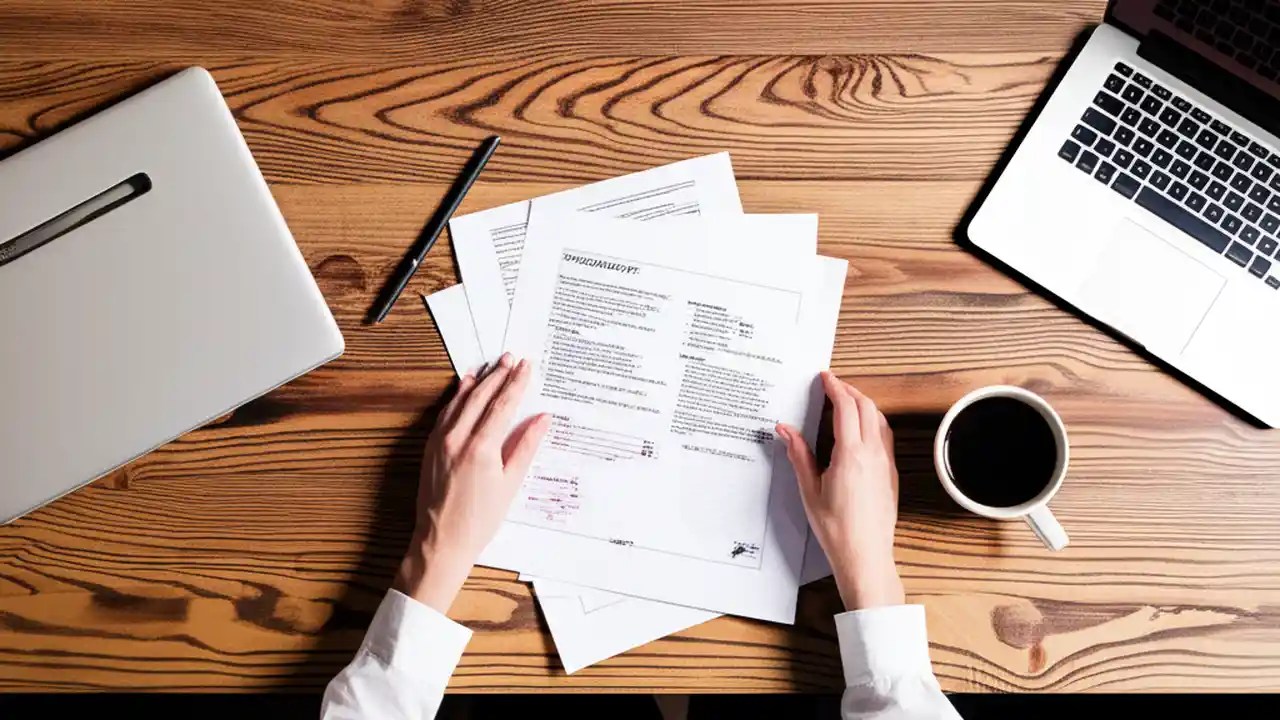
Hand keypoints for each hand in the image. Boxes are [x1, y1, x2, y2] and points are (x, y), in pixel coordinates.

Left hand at [395, 353, 550, 612]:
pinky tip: (465, 386)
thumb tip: (541, 419)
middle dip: (498, 375)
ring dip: (478, 381)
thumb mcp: (511, 484)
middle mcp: (457, 439)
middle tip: (512, 358)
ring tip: (492, 365)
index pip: (503, 405)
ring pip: (460, 401)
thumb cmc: (479, 520)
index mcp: (481, 448)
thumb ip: (525, 446)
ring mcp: (440, 442)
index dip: (516, 383)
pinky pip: (445, 413)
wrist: (442, 541)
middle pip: (481, 397)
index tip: (526, 366)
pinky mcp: (430, 448)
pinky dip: (457, 397)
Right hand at [776, 372, 903, 610]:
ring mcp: (885, 464)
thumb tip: (785, 429)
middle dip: (850, 391)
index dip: (835, 387)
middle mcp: (873, 455)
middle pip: (866, 407)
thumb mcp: (809, 490)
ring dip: (864, 404)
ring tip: (846, 402)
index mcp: (850, 455)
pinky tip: (862, 429)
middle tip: (832, 385)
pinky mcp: (891, 475)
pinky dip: (873, 421)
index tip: (825, 377)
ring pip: (879, 420)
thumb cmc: (836, 529)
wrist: (865, 556)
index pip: (846, 408)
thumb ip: (798, 455)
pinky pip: (885, 437)